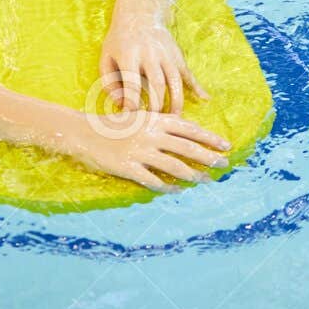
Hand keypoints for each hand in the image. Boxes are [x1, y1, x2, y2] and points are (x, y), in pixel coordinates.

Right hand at [65, 109, 230, 194]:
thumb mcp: (138, 117)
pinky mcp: (128, 168)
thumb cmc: (112, 124)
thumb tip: (185, 132)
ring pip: (174, 166)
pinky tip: (177, 190)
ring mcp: (140, 152)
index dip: (210, 138)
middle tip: (224, 165)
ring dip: (192, 175)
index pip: (190, 129)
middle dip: (209, 157)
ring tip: (205, 181)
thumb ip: (160, 123)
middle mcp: (150, 135)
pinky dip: (167, 187)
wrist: (82, 132)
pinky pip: (153, 180)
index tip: (226, 145)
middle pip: (187, 148)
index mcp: (155, 120)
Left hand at [100, 16, 206, 113]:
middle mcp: (150, 54)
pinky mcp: (177, 55)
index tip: (131, 119)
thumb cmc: (119, 40)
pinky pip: (188, 73)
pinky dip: (197, 86)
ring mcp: (166, 54)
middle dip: (156, 107)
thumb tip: (121, 105)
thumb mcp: (106, 58)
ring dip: (176, 102)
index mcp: (129, 55)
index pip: (132, 84)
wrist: (139, 14)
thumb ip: (109, 83)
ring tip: (174, 119)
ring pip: (175, 81)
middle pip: (157, 85)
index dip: (132, 104)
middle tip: (154, 124)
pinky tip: (204, 99)